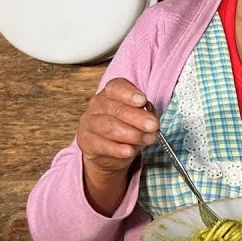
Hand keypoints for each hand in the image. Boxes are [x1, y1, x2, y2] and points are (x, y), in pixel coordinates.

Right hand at [75, 78, 157, 211]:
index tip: (143, 101)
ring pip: (105, 126)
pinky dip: (116, 149)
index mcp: (112, 95)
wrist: (114, 153)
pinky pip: (99, 145)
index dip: (128, 93)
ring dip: (128, 134)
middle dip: (136, 118)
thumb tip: (155, 120)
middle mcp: (97, 107)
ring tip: (145, 141)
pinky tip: (128, 152)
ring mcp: (88, 125)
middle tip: (154, 127)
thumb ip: (148, 116)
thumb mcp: (143, 120)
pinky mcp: (86, 144)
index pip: (117, 87)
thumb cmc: (133, 130)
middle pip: (113, 109)